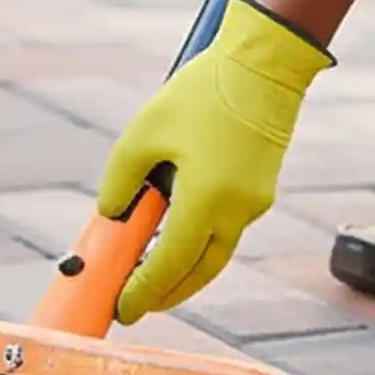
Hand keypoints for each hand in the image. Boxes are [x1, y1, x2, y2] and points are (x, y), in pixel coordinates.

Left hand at [97, 0, 335, 325]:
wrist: (263, 65)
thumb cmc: (200, 93)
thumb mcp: (142, 134)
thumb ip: (121, 181)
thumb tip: (112, 215)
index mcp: (207, 200)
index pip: (171, 264)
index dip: (144, 290)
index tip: (121, 309)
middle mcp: (237, 211)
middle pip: (199, 272)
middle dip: (166, 293)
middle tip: (135, 304)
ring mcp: (254, 203)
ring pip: (216, 255)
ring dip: (184, 272)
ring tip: (150, 278)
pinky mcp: (260, 190)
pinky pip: (226, 230)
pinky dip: (199, 244)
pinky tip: (174, 238)